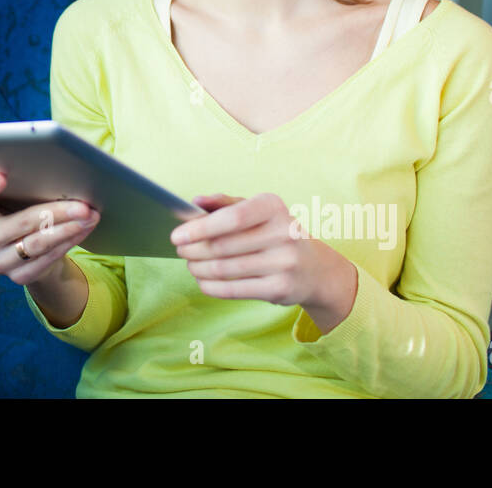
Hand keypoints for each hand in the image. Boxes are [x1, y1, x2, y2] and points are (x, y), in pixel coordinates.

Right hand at [0, 170, 99, 285]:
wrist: (26, 247)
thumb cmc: (20, 208)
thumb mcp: (16, 197)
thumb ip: (22, 185)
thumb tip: (58, 171)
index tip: (1, 176)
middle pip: (20, 223)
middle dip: (56, 212)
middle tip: (82, 205)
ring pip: (37, 243)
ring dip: (68, 229)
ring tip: (89, 216)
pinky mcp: (17, 276)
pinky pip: (46, 259)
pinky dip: (68, 242)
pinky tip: (83, 230)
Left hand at [171, 192, 357, 333]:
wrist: (314, 268)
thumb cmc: (275, 233)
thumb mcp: (257, 210)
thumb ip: (226, 203)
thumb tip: (195, 201)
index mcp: (274, 206)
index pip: (232, 217)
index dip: (200, 227)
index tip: (176, 235)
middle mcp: (283, 233)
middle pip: (224, 245)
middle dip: (194, 249)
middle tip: (180, 250)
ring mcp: (284, 263)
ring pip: (226, 269)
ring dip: (199, 268)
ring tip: (190, 264)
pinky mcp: (281, 288)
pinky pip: (235, 290)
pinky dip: (211, 286)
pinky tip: (202, 281)